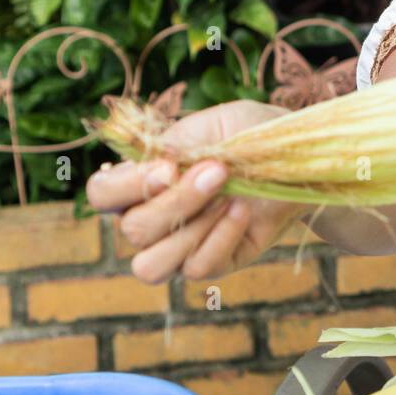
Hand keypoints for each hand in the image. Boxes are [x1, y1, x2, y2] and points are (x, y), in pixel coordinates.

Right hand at [86, 100, 305, 282]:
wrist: (295, 159)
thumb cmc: (248, 135)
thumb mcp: (215, 126)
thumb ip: (180, 144)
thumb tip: (158, 166)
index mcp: (139, 180)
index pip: (101, 193)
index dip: (126, 186)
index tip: (169, 168)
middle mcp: (149, 219)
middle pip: (133, 229)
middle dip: (179, 200)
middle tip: (219, 171)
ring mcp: (178, 247)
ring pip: (151, 265)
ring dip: (193, 229)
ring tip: (229, 196)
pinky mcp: (212, 263)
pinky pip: (198, 268)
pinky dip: (222, 237)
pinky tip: (242, 210)